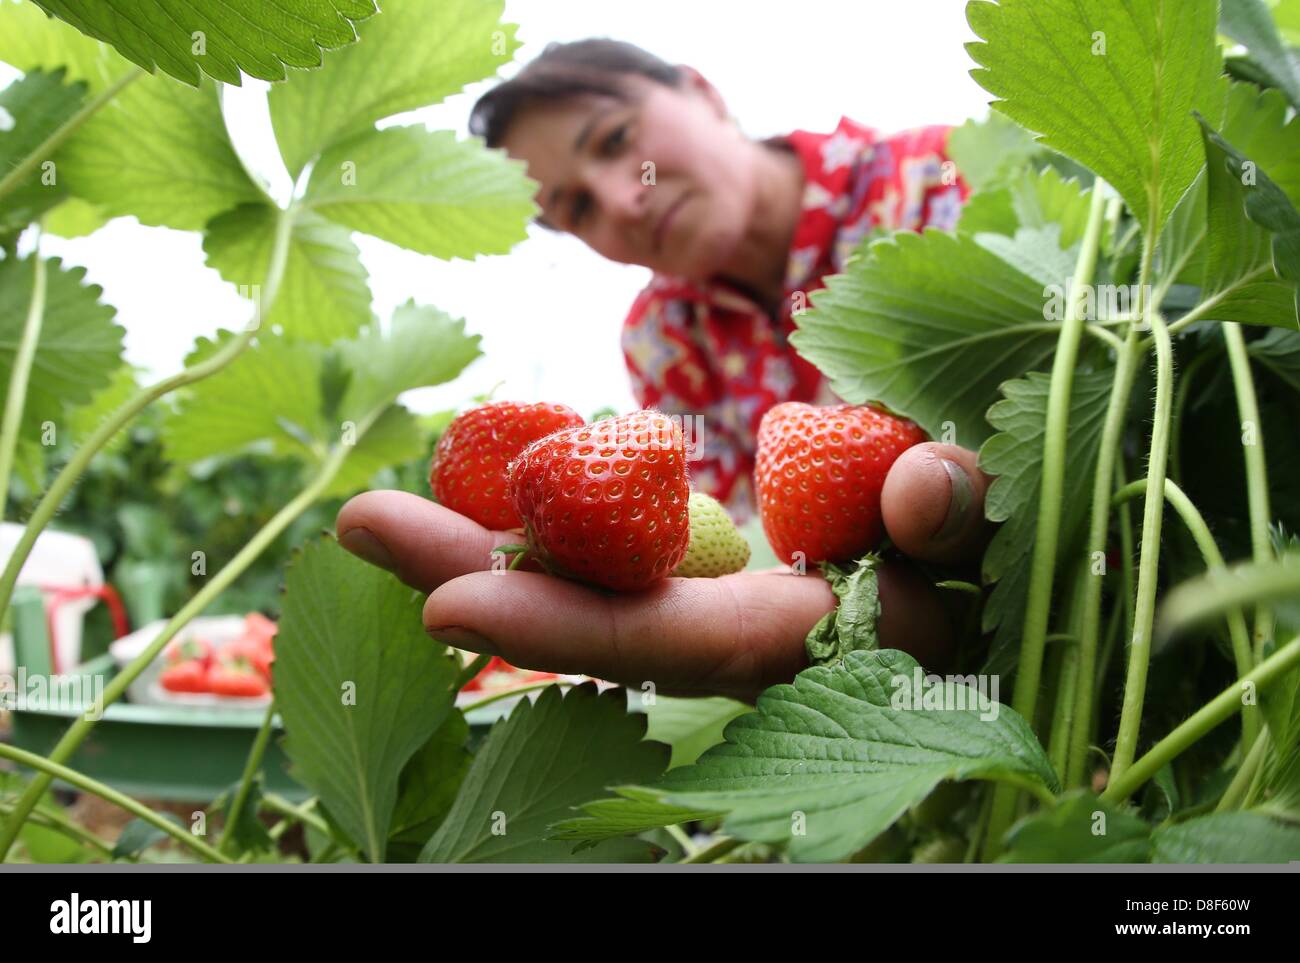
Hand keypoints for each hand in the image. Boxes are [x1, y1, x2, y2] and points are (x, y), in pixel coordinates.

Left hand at [335, 443, 993, 701]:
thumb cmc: (992, 543)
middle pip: (600, 613)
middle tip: (361, 526)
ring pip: (594, 578)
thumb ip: (960, 514)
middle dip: (481, 573)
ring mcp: (719, 594)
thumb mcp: (989, 529)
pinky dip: (547, 519)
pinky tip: (478, 489)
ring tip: (381, 513)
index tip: (448, 602)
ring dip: (489, 542)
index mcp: (810, 638)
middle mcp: (741, 631)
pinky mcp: (708, 559)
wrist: (978, 546)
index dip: (574, 625)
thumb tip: (921, 483)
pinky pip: (616, 543)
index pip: (683, 641)